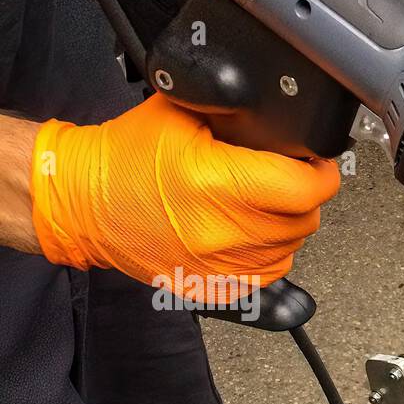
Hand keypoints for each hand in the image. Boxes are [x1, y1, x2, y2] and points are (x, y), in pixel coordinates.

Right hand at [29, 94, 339, 299]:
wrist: (82, 201)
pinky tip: (249, 234)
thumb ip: (237, 115)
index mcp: (215, 183)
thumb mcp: (182, 114)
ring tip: (262, 205)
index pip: (304, 188)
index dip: (321, 173)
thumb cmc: (124, 159)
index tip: (320, 165)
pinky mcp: (214, 289)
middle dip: (303, 197)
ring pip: (291, 250)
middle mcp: (220, 232)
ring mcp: (219, 267)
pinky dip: (269, 255)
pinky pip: (269, 277)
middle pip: (304, 220)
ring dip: (287, 227)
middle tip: (286, 180)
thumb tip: (283, 119)